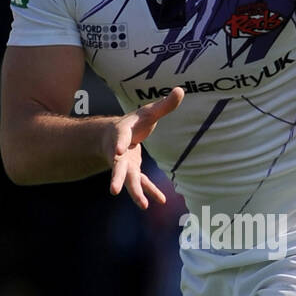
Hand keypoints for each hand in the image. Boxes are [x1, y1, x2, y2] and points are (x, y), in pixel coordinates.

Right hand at [104, 86, 183, 209]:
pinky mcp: (132, 171)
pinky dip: (149, 191)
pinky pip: (140, 183)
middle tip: (114, 190)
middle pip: (118, 167)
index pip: (120, 137)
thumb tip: (181, 90)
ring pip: (128, 180)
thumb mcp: (148, 112)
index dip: (120, 143)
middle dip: (117, 178)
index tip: (120, 151)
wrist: (114, 135)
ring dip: (135, 192)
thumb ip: (164, 105)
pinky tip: (160, 201)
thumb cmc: (133, 122)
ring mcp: (125, 164)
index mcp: (122, 132)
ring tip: (142, 205)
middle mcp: (120, 152)